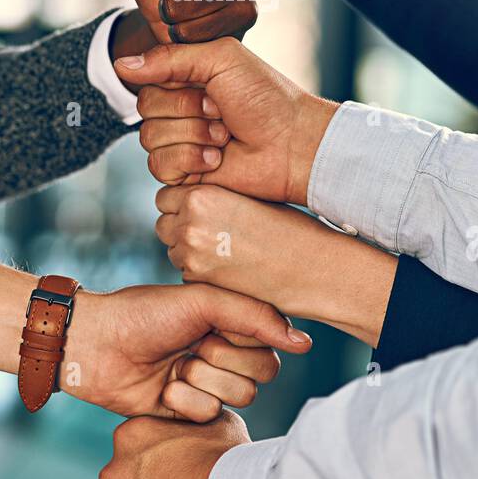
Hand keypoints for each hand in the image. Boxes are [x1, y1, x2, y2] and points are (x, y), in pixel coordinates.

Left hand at [0, 261, 309, 421]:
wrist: (96, 345)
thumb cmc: (145, 314)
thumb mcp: (203, 302)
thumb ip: (256, 317)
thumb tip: (305, 342)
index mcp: (231, 324)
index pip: (270, 345)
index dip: (242, 341)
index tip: (210, 329)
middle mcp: (224, 355)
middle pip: (262, 376)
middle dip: (223, 362)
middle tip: (190, 349)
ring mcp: (206, 384)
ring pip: (240, 398)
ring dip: (202, 382)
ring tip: (173, 369)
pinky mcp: (187, 412)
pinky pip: (209, 415)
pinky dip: (183, 401)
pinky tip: (161, 390)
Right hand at [115, 37, 336, 202]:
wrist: (291, 146)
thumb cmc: (265, 98)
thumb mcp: (221, 60)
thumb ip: (169, 58)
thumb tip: (120, 64)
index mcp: (187, 78)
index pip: (148, 77)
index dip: (175, 85)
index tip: (210, 89)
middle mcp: (180, 109)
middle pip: (144, 108)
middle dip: (186, 111)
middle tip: (221, 113)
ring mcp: (180, 141)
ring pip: (149, 138)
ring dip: (192, 135)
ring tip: (224, 138)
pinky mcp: (184, 174)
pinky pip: (160, 166)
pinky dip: (190, 159)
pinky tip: (217, 159)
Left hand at [156, 185, 397, 346]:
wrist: (313, 269)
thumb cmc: (291, 229)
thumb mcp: (250, 199)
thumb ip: (216, 198)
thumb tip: (192, 201)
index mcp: (203, 195)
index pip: (167, 195)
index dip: (182, 202)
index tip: (200, 210)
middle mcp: (191, 223)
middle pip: (164, 223)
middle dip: (181, 226)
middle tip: (210, 233)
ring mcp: (193, 256)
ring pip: (173, 249)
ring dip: (189, 250)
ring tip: (224, 251)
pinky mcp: (201, 282)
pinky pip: (187, 273)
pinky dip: (201, 272)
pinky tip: (230, 270)